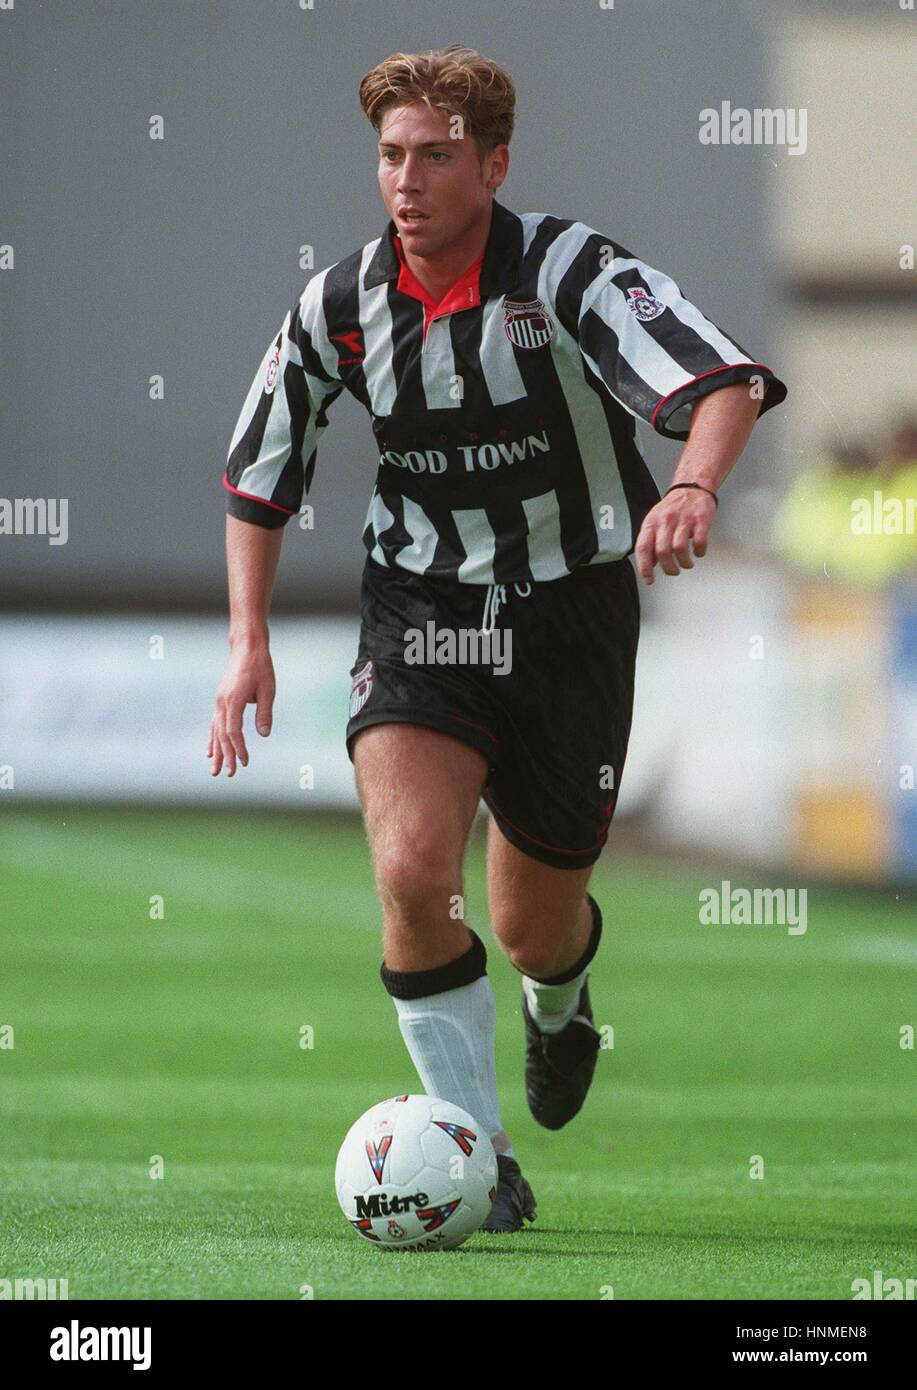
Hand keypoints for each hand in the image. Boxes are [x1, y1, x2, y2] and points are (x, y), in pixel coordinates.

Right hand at [208, 640, 275, 776]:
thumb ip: (265, 713)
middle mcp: (222, 702)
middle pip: (222, 735)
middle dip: (226, 756)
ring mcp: (219, 701)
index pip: (233, 731)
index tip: (245, 762)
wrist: (246, 647)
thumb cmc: (260, 667)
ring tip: (214, 770)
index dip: (239, 748)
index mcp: (233, 700)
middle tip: (229, 774)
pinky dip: (212, 739)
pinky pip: (214, 724)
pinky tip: (210, 751)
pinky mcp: (220, 700)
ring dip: (216, 752)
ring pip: (215, 731)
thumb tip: (264, 735)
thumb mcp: (268, 689)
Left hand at [634, 488, 715, 583]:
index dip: (644, 567)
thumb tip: (650, 564)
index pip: (643, 548)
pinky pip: (700, 541)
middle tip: (673, 571)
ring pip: (679, 548)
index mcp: (651, 523)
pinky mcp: (700, 519)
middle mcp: (666, 521)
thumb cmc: (673, 508)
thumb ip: (651, 542)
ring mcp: (684, 519)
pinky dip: (699, 552)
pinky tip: (699, 552)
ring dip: (684, 562)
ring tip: (686, 564)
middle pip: (662, 551)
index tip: (649, 579)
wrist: (692, 487)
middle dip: (668, 567)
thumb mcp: (655, 522)